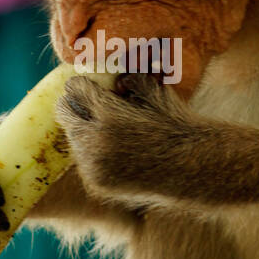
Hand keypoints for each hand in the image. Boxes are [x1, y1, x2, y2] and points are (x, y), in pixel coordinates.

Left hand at [54, 71, 196, 200]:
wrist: (194, 167)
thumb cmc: (177, 125)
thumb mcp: (156, 92)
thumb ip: (130, 78)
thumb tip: (114, 75)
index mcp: (108, 116)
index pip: (74, 89)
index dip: (82, 84)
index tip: (90, 84)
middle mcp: (95, 142)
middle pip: (64, 111)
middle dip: (75, 103)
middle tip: (86, 101)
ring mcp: (94, 167)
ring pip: (73, 137)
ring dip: (84, 129)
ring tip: (105, 128)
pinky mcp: (98, 183)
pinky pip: (83, 160)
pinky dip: (92, 152)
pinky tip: (113, 150)